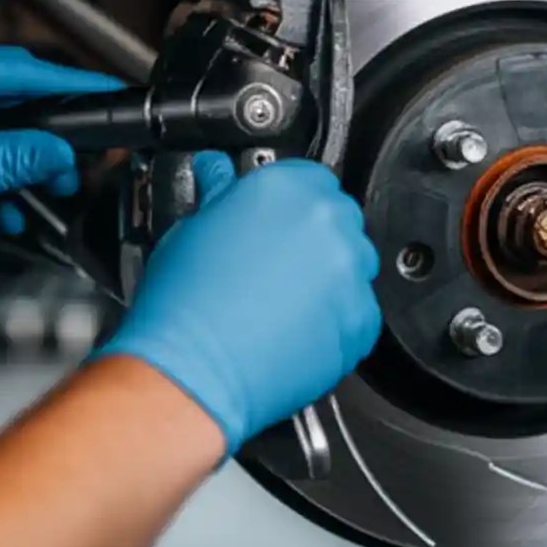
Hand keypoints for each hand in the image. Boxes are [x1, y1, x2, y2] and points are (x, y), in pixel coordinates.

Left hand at [0, 44, 121, 289]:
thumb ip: (15, 158)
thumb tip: (61, 151)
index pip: (15, 70)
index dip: (67, 85)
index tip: (104, 91)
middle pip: (12, 96)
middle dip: (49, 133)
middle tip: (83, 154)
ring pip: (1, 127)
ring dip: (27, 161)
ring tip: (54, 186)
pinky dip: (1, 177)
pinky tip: (10, 206)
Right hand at [93, 152, 382, 453]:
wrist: (195, 370)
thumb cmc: (184, 304)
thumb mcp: (189, 228)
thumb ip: (219, 194)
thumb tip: (218, 176)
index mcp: (286, 187)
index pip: (310, 177)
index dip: (291, 203)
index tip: (276, 222)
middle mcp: (326, 223)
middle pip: (337, 220)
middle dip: (310, 240)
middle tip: (274, 266)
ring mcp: (350, 272)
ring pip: (351, 265)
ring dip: (326, 278)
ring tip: (281, 302)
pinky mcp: (362, 320)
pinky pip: (359, 312)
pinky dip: (335, 319)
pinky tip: (295, 328)